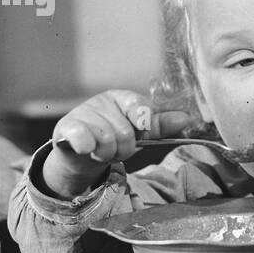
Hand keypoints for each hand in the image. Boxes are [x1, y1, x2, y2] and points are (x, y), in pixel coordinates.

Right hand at [45, 91, 196, 198]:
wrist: (80, 154)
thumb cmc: (112, 139)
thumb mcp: (138, 132)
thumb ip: (160, 126)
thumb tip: (187, 119)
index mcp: (122, 98)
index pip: (140, 108)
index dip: (143, 126)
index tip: (139, 133)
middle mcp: (101, 101)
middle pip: (125, 132)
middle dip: (124, 149)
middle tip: (116, 150)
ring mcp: (82, 113)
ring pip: (107, 140)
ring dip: (107, 154)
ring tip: (101, 152)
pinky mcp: (66, 128)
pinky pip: (83, 139)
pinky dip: (88, 148)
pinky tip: (87, 149)